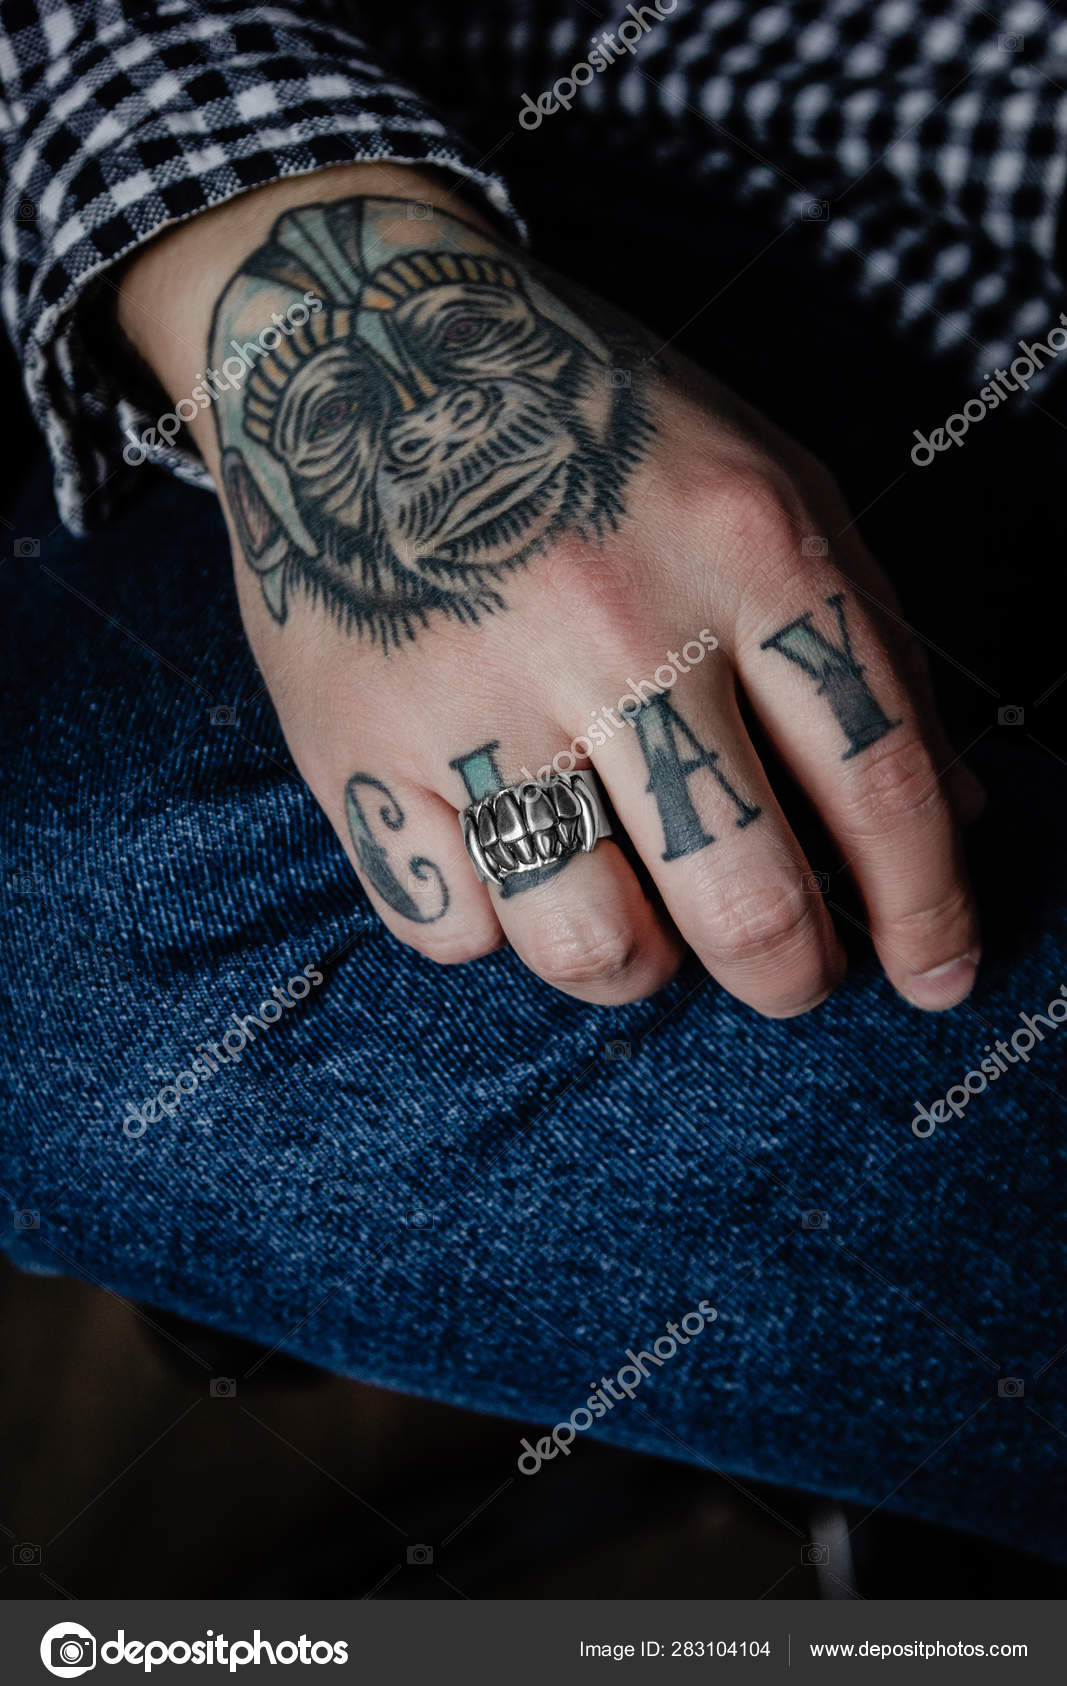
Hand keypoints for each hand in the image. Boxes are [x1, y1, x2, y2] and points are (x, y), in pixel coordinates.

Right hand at [118, 163, 981, 1015]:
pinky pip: (456, 932)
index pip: (881, 783)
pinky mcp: (356, 747)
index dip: (928, 914)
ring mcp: (478, 694)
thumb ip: (869, 642)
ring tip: (632, 911)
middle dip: (790, 976)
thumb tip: (951, 819)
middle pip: (746, 901)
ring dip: (636, 963)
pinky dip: (495, 922)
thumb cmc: (589, 420)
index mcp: (747, 552)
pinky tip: (501, 851)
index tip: (938, 981)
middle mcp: (619, 629)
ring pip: (595, 946)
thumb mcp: (765, 482)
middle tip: (784, 971)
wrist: (357, 336)